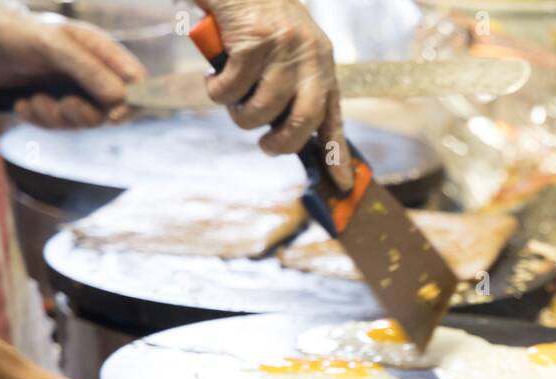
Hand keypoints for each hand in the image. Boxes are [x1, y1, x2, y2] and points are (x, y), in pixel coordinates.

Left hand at [0, 11, 144, 128]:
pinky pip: (59, 128)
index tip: (111, 115)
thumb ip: (87, 69)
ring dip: (56, 117)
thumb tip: (120, 97)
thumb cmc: (19, 33)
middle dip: (84, 115)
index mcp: (102, 51)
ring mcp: (76, 92)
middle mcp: (95, 74)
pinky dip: (40, 120)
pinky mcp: (56, 107)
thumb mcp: (52, 46)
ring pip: (84, 123)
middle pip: (113, 112)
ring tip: (34, 99)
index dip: (133, 102)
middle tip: (63, 105)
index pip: (138, 82)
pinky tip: (24, 103)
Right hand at [196, 0, 351, 187]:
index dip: (335, 152)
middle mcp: (309, 54)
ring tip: (232, 102)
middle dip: (281, 143)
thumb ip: (292, 83)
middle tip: (266, 147)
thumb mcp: (286, 48)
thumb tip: (287, 131)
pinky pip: (232, 90)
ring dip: (241, 116)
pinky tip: (213, 78)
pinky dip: (217, 92)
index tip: (342, 183)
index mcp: (321, 60)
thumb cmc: (254, 17)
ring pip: (263, 110)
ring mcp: (283, 48)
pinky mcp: (252, 42)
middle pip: (304, 120)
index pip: (332, 114)